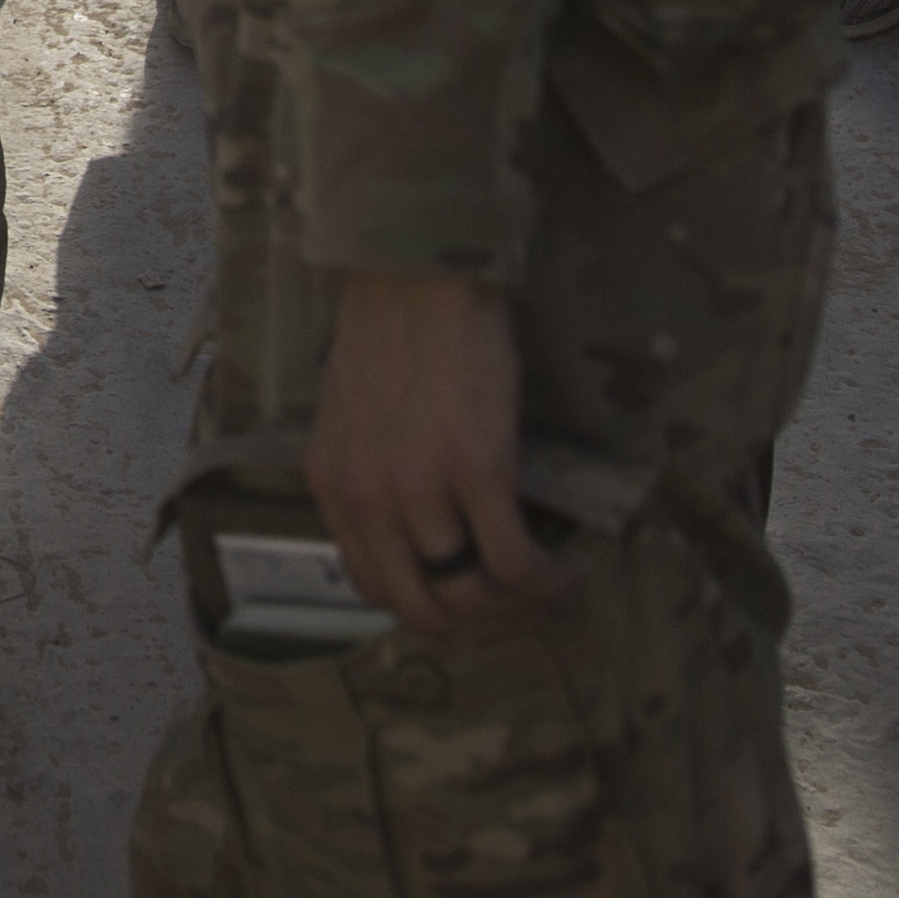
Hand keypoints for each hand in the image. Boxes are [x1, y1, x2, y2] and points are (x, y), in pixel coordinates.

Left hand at [303, 271, 571, 641]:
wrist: (418, 269)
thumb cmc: (392, 329)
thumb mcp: (352, 416)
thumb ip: (370, 475)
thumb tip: (415, 533)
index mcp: (332, 485)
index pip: (373, 588)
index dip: (428, 613)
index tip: (468, 608)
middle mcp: (367, 497)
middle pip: (423, 607)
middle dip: (477, 627)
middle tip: (519, 614)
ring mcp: (418, 486)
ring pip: (470, 594)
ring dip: (518, 609)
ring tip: (549, 591)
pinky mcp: (475, 467)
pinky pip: (512, 559)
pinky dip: (545, 581)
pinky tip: (566, 571)